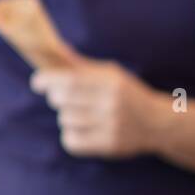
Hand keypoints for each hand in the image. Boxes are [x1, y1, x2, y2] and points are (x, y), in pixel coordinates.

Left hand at [31, 60, 162, 157]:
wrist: (158, 123)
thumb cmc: (127, 94)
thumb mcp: (111, 75)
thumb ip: (81, 66)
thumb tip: (53, 49)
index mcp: (111, 82)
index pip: (70, 80)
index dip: (48, 80)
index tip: (37, 82)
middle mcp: (112, 103)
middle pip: (63, 100)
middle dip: (54, 97)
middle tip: (58, 97)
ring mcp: (111, 126)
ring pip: (65, 120)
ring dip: (64, 117)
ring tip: (77, 114)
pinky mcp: (109, 145)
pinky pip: (71, 141)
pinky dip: (69, 136)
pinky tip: (80, 130)